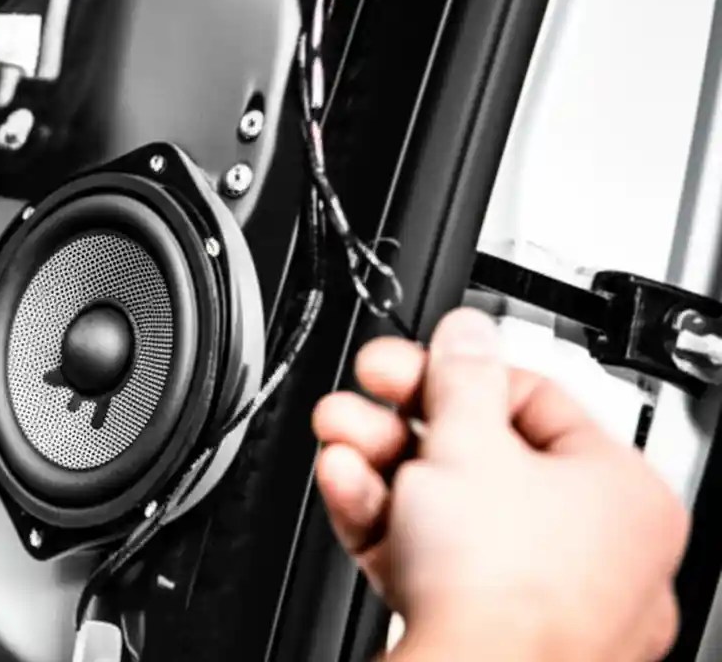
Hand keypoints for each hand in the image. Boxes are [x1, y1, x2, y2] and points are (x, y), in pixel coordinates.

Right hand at [312, 309, 688, 660]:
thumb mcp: (469, 443)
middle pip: (479, 457)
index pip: (536, 403)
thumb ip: (460, 376)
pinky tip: (345, 485)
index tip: (416, 359)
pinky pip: (430, 556)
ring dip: (380, 464)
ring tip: (338, 434)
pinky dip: (385, 518)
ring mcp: (535, 595)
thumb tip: (466, 332)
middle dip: (402, 420)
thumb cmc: (502, 583)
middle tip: (365, 395)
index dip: (463, 372)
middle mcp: (591, 548)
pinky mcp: (480, 628)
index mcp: (621, 493)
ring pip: (444, 509)